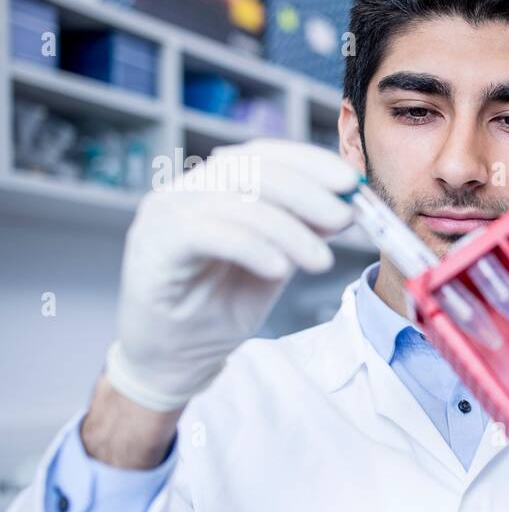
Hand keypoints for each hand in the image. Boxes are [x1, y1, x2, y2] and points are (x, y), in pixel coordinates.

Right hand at [105, 139, 354, 412]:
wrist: (176, 357)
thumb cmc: (220, 306)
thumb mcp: (276, 262)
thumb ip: (302, 231)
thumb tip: (347, 208)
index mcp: (215, 184)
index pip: (264, 154)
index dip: (310, 162)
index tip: (351, 182)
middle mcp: (186, 190)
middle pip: (251, 170)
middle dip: (307, 192)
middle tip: (345, 218)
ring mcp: (165, 213)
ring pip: (235, 201)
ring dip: (289, 229)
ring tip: (321, 261)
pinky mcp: (153, 245)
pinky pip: (207, 233)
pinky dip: (252, 247)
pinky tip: (279, 269)